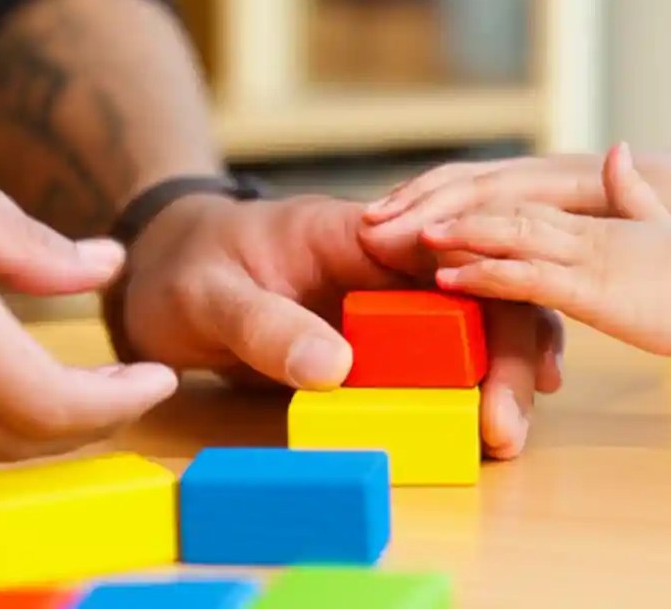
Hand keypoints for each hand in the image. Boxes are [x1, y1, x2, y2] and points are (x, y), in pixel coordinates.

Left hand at [105, 194, 560, 457]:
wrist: (160, 277)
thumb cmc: (183, 269)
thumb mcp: (208, 295)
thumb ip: (265, 324)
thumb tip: (336, 369)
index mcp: (355, 233)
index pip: (449, 244)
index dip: (492, 289)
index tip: (500, 353)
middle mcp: (387, 266)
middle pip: (482, 289)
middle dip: (509, 353)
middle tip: (504, 426)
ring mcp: (388, 307)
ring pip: (475, 329)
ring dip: (500, 379)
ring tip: (503, 438)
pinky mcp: (379, 347)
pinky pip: (440, 364)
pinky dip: (471, 392)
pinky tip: (491, 426)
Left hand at [422, 144, 670, 356]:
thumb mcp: (655, 223)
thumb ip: (629, 191)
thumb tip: (620, 151)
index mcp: (584, 221)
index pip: (513, 203)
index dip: (467, 203)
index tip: (423, 207)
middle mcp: (574, 231)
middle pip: (496, 211)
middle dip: (441, 213)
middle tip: (389, 218)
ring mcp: (578, 256)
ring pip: (502, 236)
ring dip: (453, 236)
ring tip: (404, 237)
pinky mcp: (585, 287)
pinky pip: (524, 276)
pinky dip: (483, 273)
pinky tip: (448, 276)